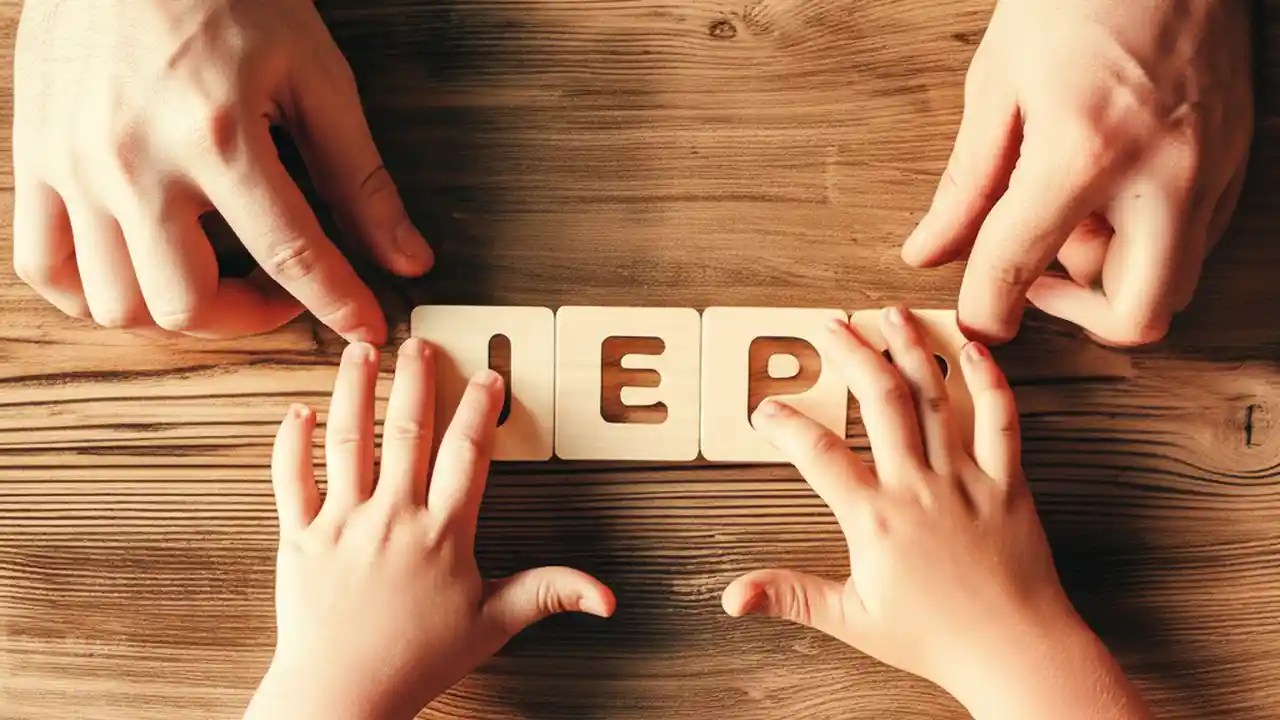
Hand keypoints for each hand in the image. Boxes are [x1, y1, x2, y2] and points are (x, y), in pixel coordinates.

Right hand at [13, 0, 431, 341]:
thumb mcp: (314, 75)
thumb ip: (360, 176)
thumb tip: (407, 255)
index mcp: (217, 134)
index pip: (291, 255)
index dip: (337, 303)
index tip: (364, 328)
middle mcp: (135, 160)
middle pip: (187, 303)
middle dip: (250, 318)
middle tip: (280, 292)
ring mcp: (73, 164)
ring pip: (116, 302)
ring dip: (176, 312)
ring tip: (214, 278)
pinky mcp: (34, 157)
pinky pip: (45, 267)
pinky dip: (93, 293)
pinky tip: (139, 274)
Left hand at [245, 340, 614, 719]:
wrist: (341, 696)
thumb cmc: (417, 661)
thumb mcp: (491, 625)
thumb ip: (547, 594)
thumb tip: (607, 597)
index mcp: (442, 534)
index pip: (468, 454)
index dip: (480, 409)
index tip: (488, 376)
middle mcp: (393, 519)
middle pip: (407, 431)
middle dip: (415, 381)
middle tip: (420, 343)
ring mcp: (342, 524)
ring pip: (347, 441)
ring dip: (353, 390)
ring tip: (360, 352)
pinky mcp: (299, 538)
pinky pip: (290, 479)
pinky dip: (291, 442)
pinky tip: (298, 410)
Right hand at [723, 308, 1149, 719]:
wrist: (1015, 653)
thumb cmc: (938, 640)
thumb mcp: (851, 620)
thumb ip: (790, 596)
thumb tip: (734, 597)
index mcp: (876, 518)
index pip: (817, 453)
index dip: (785, 424)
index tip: (767, 410)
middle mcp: (919, 487)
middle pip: (880, 401)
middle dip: (851, 354)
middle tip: (831, 326)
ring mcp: (967, 479)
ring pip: (935, 397)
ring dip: (910, 349)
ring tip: (890, 314)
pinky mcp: (1008, 482)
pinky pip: (1000, 419)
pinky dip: (987, 380)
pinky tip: (971, 349)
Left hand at [903, 0, 1252, 345]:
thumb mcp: (998, 83)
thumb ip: (966, 183)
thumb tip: (929, 250)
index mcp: (1085, 150)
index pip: (1018, 266)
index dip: (984, 307)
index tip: (976, 317)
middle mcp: (1163, 171)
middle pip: (1138, 315)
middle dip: (1078, 317)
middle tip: (1034, 281)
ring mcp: (1213, 167)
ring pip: (1174, 280)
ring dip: (1113, 273)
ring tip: (1070, 210)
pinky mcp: (1238, 157)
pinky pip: (1197, 238)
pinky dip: (1150, 240)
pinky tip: (1111, 191)